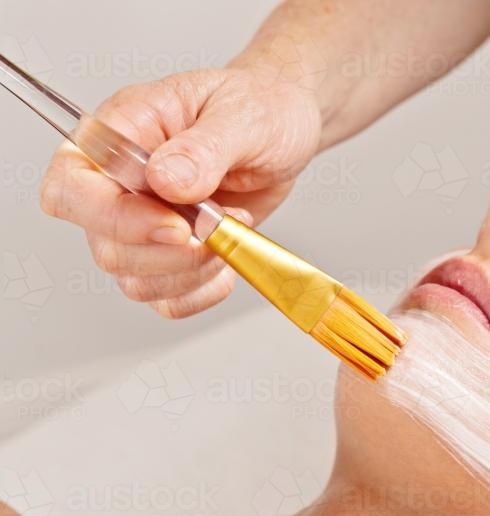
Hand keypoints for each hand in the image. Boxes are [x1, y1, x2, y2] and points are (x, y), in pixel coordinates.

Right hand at [40, 67, 322, 316]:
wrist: (285, 128)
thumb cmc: (258, 108)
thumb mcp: (241, 116)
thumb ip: (201, 148)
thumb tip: (164, 180)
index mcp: (118, 136)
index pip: (70, 188)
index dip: (115, 218)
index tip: (177, 225)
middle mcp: (118, 186)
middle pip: (107, 249)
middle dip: (173, 253)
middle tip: (222, 224)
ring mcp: (141, 226)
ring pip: (136, 281)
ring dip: (194, 271)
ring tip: (232, 229)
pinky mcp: (170, 255)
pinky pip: (169, 299)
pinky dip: (204, 290)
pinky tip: (228, 258)